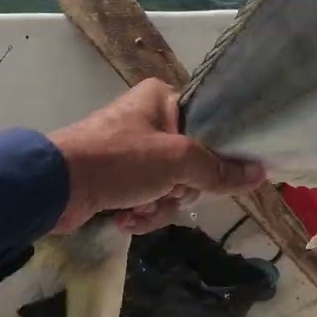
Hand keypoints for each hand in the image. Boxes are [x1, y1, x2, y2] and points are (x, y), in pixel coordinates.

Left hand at [46, 77, 265, 234]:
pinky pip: (148, 195)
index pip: (209, 123)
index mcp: (162, 98)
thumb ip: (219, 170)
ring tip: (138, 210)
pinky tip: (124, 218)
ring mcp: (132, 149)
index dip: (217, 154)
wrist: (55, 187)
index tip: (218, 177)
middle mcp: (149, 119)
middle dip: (180, 188)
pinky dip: (140, 211)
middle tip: (167, 192)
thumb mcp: (177, 161)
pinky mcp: (118, 176)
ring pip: (171, 184)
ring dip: (159, 205)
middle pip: (192, 160)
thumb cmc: (119, 160)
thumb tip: (262, 173)